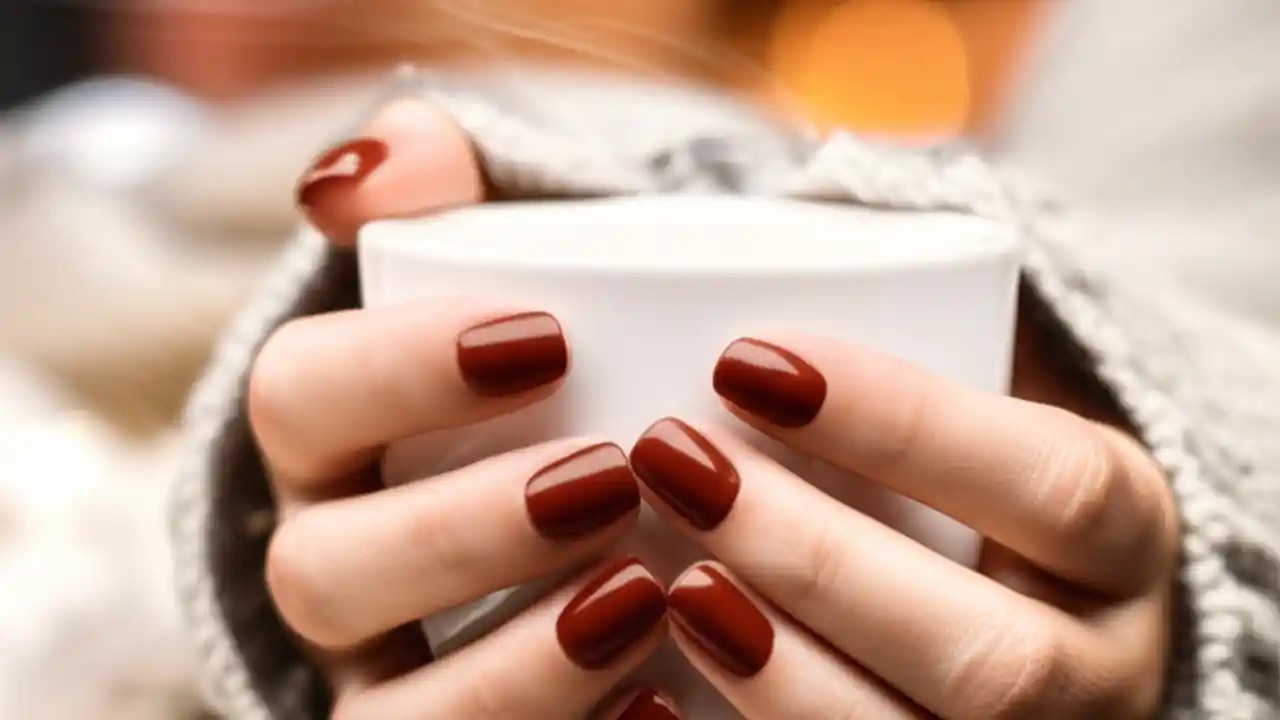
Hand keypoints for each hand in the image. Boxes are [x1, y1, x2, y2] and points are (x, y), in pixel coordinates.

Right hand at [253, 98, 679, 719]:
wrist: (634, 469)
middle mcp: (335, 563)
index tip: (547, 336)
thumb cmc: (570, 349)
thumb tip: (360, 179)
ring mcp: (389, 671)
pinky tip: (665, 699)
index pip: (297, 396)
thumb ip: (441, 179)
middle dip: (462, 528)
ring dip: (513, 666)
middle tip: (613, 475)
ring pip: (388, 711)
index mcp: (329, 437)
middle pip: (322, 571)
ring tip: (651, 596)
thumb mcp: (520, 247)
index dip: (397, 369)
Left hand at [630, 332, 1176, 718]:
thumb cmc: (954, 466)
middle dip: (818, 563)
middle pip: (994, 656)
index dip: (900, 424)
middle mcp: (1105, 663)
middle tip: (677, 466)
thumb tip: (743, 226)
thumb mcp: (973, 390)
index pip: (1053, 484)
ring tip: (671, 581)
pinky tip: (672, 679)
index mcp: (1125, 531)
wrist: (1007, 593)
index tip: (745, 361)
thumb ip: (909, 318)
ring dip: (781, 671)